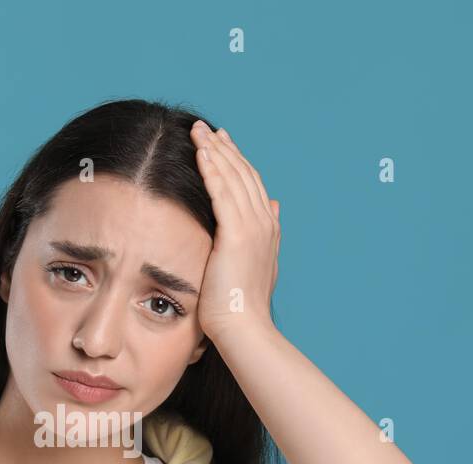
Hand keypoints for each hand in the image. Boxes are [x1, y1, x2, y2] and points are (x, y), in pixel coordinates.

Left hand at [189, 119, 280, 340]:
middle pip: (243, 174)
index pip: (251, 185)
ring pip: (233, 178)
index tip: (220, 143)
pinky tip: (200, 152)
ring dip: (215, 151)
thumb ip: (265, 234)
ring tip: (197, 131)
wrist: (244, 328)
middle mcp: (265, 222)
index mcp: (268, 229)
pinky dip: (212, 169)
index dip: (236, 161)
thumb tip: (275, 207)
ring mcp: (253, 227)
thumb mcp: (258, 264)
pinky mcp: (237, 234)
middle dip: (223, 148)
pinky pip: (223, 193)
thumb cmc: (241, 307)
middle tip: (204, 127)